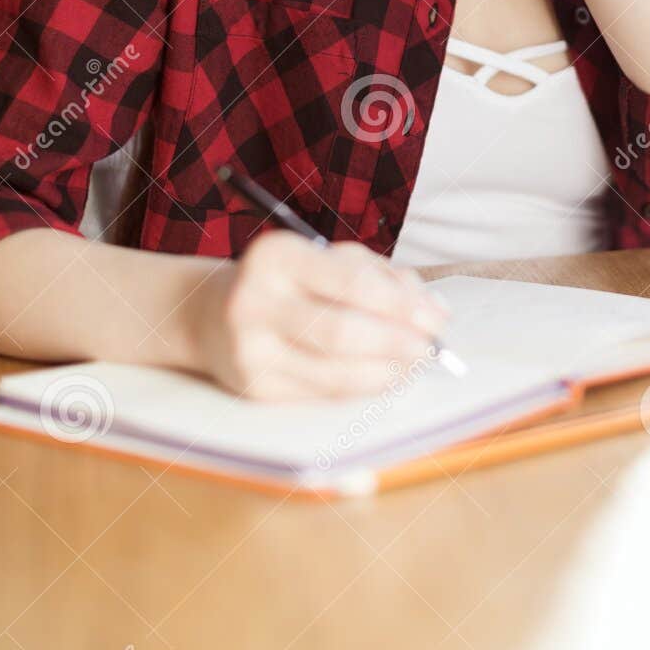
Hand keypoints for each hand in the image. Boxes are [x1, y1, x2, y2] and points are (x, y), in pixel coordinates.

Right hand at [188, 232, 449, 400]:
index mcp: (276, 256)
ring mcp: (250, 349)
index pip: (351, 283)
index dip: (402, 305)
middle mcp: (255, 301)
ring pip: (333, 372)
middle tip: (430, 350)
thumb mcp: (328, 260)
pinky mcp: (255, 388)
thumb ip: (382, 276)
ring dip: (386, 373)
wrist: (212, 314)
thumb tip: (434, 312)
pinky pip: (321, 393)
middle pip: (341, 332)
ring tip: (413, 366)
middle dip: (397, 344)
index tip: (437, 319)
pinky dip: (361, 388)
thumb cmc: (291, 282)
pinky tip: (383, 378)